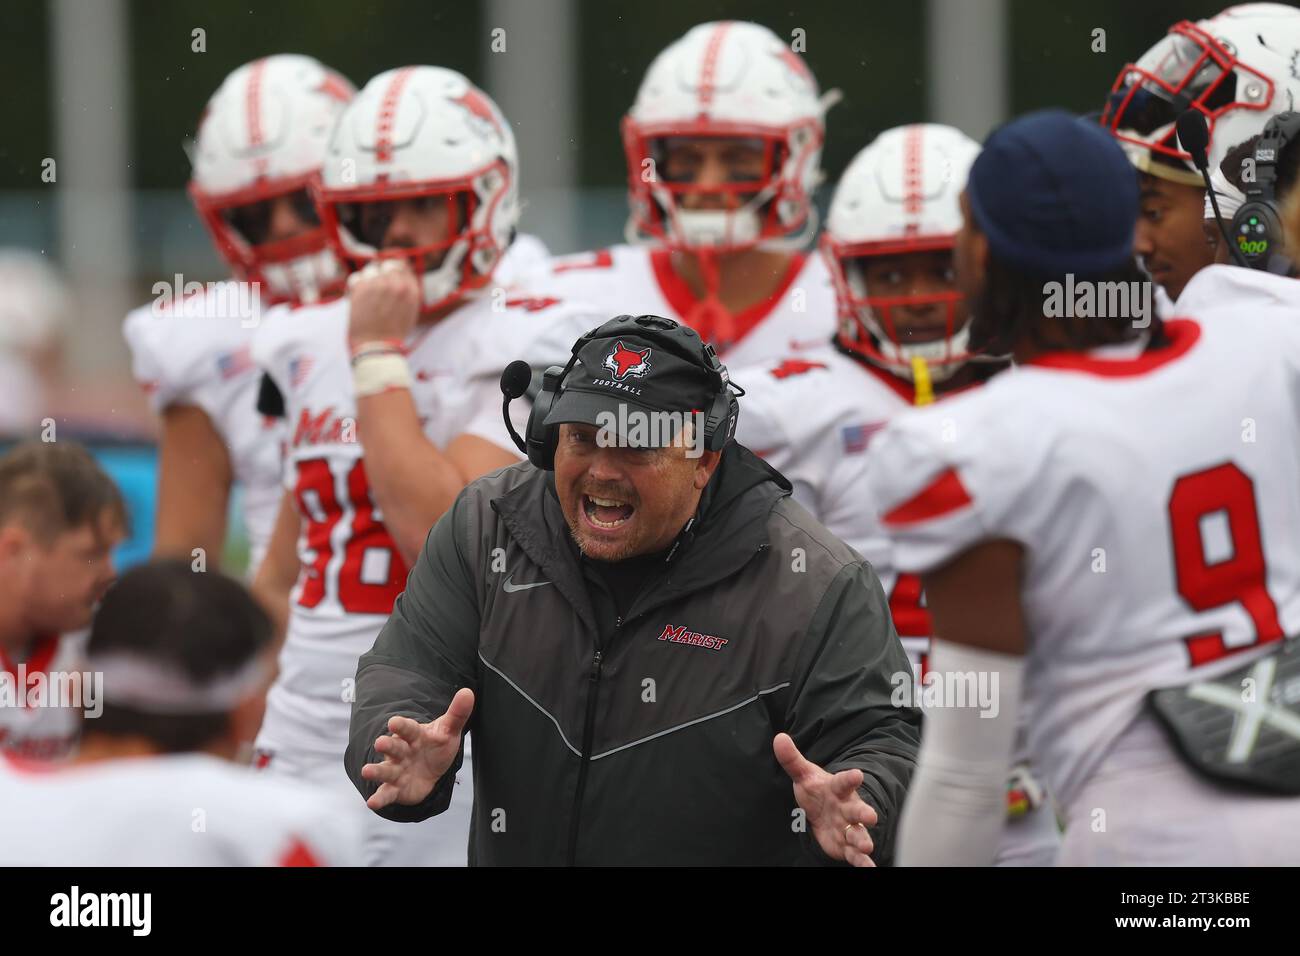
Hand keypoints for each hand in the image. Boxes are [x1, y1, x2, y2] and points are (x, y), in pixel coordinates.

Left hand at [347, 258, 420, 345]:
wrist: (376, 348)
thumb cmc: (392, 335)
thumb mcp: (409, 313)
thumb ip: (406, 293)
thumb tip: (401, 275)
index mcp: (412, 291)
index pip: (403, 267)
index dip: (393, 271)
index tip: (386, 277)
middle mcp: (398, 284)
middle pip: (386, 265)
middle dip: (380, 275)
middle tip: (374, 289)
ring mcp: (380, 284)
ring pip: (371, 270)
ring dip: (367, 280)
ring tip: (366, 297)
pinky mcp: (362, 287)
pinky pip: (356, 277)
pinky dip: (354, 286)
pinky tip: (356, 298)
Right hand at [361, 688, 473, 809]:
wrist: (431, 771)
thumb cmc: (436, 746)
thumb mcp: (448, 731)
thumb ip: (457, 714)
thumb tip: (468, 692)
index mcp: (414, 735)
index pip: (408, 728)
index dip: (402, 725)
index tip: (393, 721)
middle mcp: (401, 751)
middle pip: (394, 747)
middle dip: (387, 745)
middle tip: (380, 742)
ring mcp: (397, 770)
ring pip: (386, 770)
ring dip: (377, 771)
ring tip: (366, 771)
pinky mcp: (395, 789)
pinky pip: (387, 793)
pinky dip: (380, 798)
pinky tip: (372, 803)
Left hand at [773, 732, 878, 866]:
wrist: (823, 810)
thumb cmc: (817, 791)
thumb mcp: (803, 775)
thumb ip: (792, 759)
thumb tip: (779, 738)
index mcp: (838, 789)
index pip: (844, 781)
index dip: (850, 778)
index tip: (858, 774)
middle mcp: (848, 808)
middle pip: (857, 809)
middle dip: (864, 813)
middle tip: (871, 816)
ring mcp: (849, 827)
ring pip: (859, 833)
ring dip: (863, 840)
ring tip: (866, 846)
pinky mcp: (846, 845)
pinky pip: (856, 855)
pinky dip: (863, 863)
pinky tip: (869, 869)